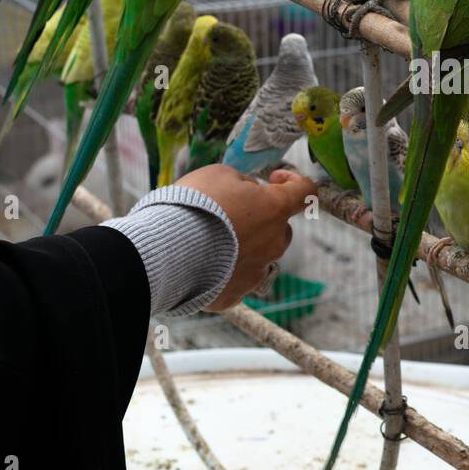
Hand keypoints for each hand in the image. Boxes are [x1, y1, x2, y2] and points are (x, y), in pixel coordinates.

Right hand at [174, 166, 315, 310]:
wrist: (164, 251)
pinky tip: (199, 262)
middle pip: (280, 228)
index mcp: (274, 210)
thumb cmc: (192, 205)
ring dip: (243, 245)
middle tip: (230, 212)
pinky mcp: (235, 294)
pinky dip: (224, 270)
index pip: (304, 192)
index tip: (275, 178)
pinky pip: (235, 278)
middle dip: (263, 218)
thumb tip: (248, 193)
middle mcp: (273, 244)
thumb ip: (242, 183)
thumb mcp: (219, 175)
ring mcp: (256, 272)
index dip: (293, 181)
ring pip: (260, 255)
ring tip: (208, 240)